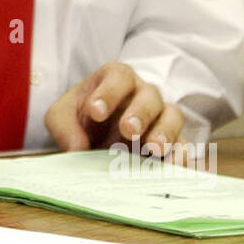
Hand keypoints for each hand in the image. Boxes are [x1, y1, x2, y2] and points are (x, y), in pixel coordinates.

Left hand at [44, 61, 189, 161]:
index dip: (109, 92)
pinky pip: (182, 144)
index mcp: (116, 79)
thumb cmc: (80, 118)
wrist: (93, 137)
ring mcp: (160, 117)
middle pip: (149, 95)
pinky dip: (180, 154)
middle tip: (128, 130)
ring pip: (172, 116)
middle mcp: (142, 93)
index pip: (118, 76)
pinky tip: (172, 167)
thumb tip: (75, 149)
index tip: (95, 111)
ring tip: (154, 149)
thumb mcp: (61, 117)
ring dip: (165, 132)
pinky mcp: (171, 142)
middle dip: (140, 112)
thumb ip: (63, 127)